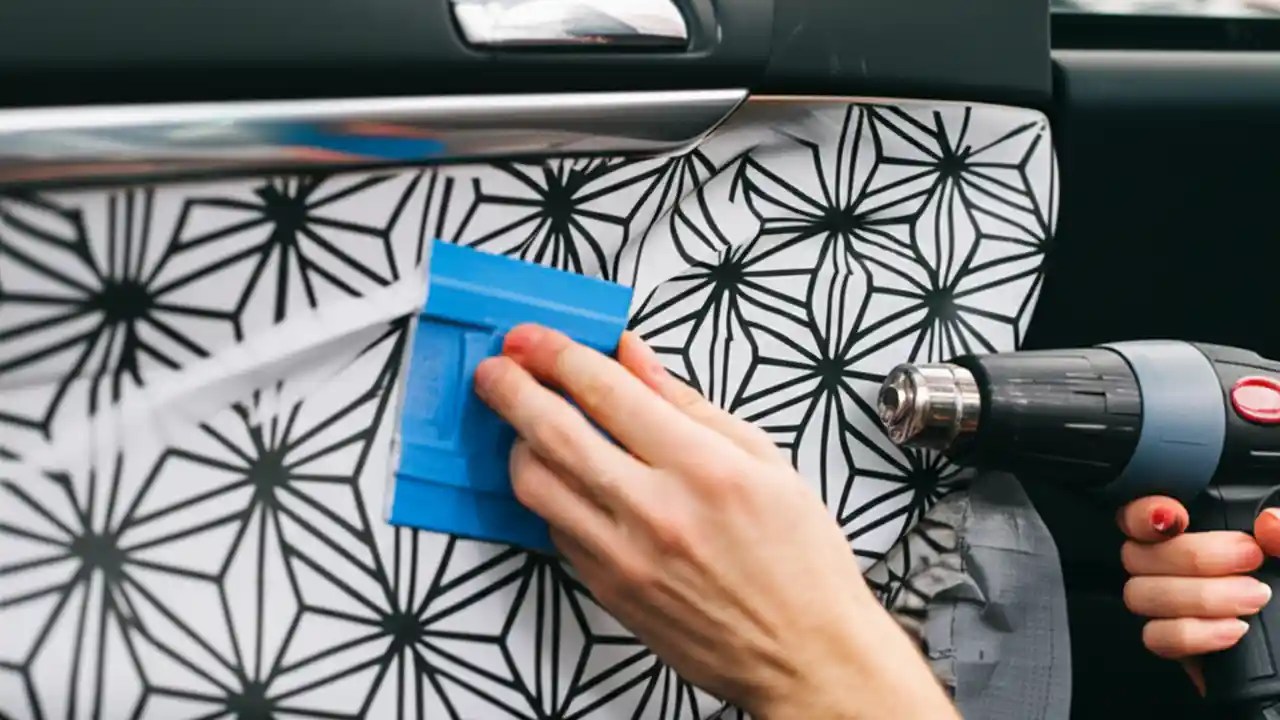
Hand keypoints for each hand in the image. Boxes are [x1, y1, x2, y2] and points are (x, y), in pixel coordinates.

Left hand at [473, 324, 957, 719]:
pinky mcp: (609, 590)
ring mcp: (625, 558)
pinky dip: (550, 494)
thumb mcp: (765, 460)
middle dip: (511, 389)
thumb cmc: (799, 559)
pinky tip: (565, 478)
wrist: (804, 654)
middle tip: (494, 368)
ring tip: (525, 424)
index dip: (559, 355)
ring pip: (537, 486)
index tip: (533, 338)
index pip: (608, 394)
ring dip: (518, 444)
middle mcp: (657, 513)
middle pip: (554, 435)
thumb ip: (688, 404)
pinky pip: (555, 529)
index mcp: (705, 469)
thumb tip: (634, 358)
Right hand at [1118, 495, 1279, 693]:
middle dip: (1195, 556)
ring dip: (1200, 597)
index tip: (1178, 517)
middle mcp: (1167, 566)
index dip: (1144, 513)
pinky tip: (1234, 630)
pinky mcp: (1172, 644)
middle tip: (1250, 560)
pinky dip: (1195, 633)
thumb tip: (1268, 522)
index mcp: (1189, 533)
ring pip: (1143, 594)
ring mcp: (1166, 607)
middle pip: (1138, 554)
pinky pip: (1156, 637)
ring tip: (1253, 599)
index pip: (1138, 514)